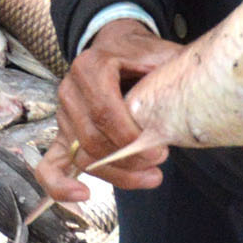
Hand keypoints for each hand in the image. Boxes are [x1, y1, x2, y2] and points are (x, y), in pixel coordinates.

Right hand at [40, 20, 180, 197]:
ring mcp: (63, 116)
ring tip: (150, 178)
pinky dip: (59, 185)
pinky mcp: (62, 136)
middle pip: (92, 139)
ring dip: (116, 175)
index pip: (103, 111)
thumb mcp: (157, 52)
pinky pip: (50, 165)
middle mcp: (69, 91)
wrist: (114, 47)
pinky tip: (82, 195)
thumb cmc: (138, 53)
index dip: (130, 137)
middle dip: (127, 159)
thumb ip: (170, 67)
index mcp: (90, 68)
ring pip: (81, 157)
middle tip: (159, 164)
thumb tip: (192, 88)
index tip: (160, 151)